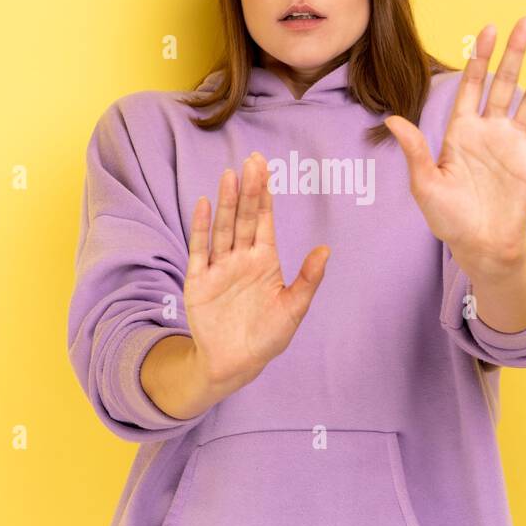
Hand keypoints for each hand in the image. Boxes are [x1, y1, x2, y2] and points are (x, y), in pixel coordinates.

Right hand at [184, 152, 330, 398]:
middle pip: (245, 218)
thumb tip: (327, 249)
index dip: (266, 196)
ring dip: (227, 203)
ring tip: (230, 176)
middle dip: (249, 190)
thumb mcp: (293, 310)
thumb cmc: (267, 337)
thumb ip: (308, 280)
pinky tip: (203, 205)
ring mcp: (219, 268)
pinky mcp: (199, 281)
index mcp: (264, 261)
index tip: (266, 169)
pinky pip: (199, 250)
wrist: (234, 364)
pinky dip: (201, 228)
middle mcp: (241, 258)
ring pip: (223, 228)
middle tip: (252, 161)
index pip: (265, 222)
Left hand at [383, 16, 525, 275]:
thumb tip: (391, 119)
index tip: (487, 29)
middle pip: (503, 84)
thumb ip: (414, 151)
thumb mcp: (425, 185)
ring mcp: (513, 145)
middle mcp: (489, 131)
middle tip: (525, 21)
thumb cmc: (447, 219)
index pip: (471, 86)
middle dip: (513, 53)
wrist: (478, 246)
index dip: (479, 58)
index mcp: (460, 132)